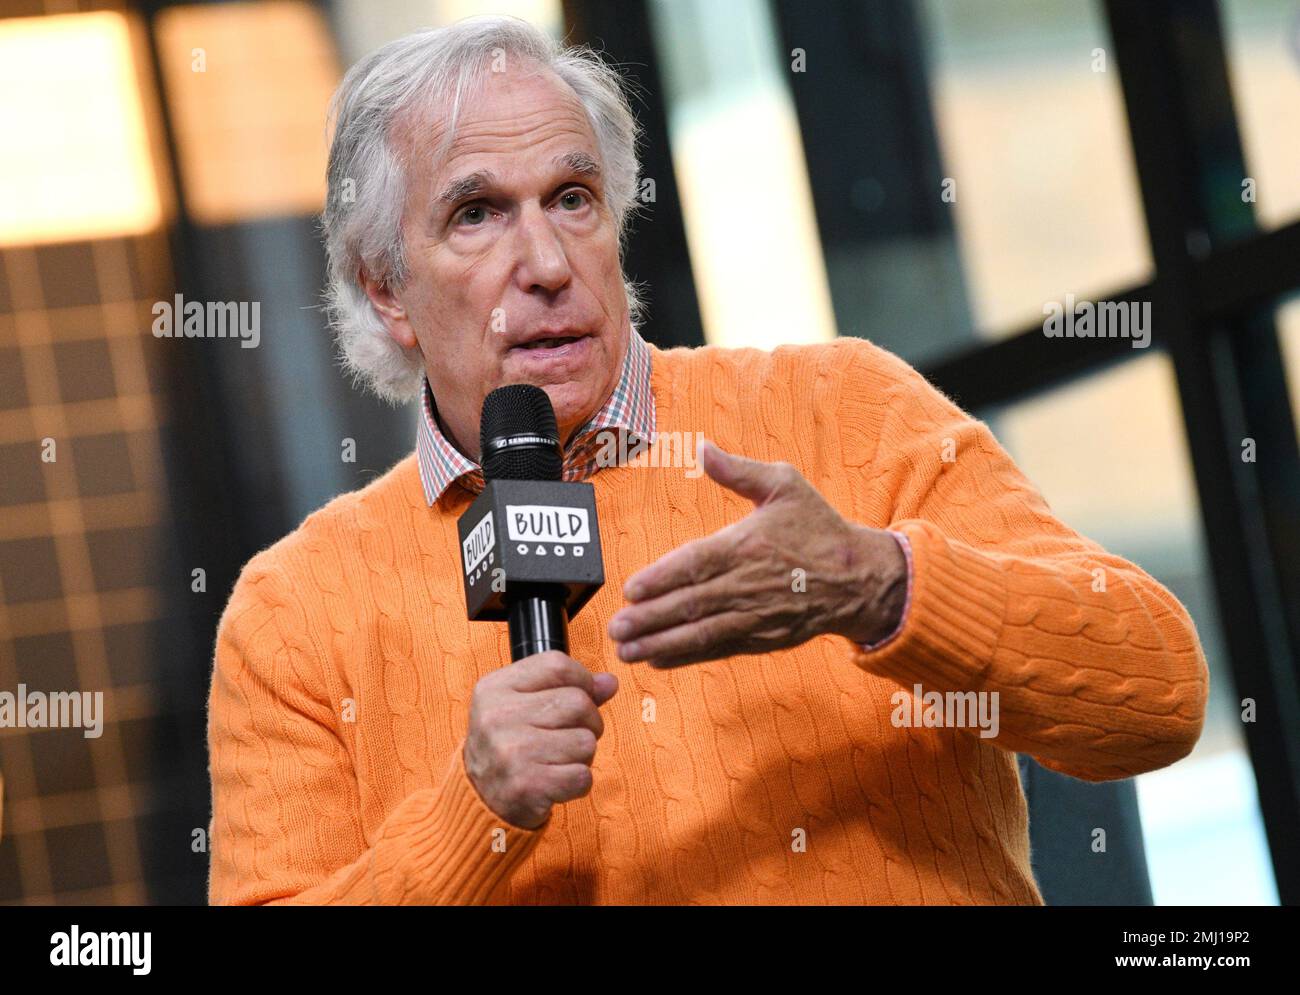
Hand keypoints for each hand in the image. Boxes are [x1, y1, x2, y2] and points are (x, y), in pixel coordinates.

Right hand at [463, 651, 617, 829]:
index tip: (578, 697)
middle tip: (568, 738)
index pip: (557, 665)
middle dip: (588, 722)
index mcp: (495, 688)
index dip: (581, 680)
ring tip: (558, 761)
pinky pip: (583, 776)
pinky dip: (578, 783)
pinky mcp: (526, 786)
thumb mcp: (526, 705)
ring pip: (586, 741)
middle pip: (578, 703)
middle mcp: (498, 716)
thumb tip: (610, 682)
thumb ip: (569, 688)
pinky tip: (556, 782)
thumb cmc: (511, 744)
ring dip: (583, 755)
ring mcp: (511, 752)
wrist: (481, 800)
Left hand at [608, 440, 905, 667]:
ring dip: (661, 643)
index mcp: (748, 545)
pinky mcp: (762, 638)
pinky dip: (687, 656)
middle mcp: (748, 584)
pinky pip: (719, 648)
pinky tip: (659, 659)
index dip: (662, 579)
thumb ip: (739, 470)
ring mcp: (755, 615)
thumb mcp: (785, 485)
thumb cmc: (819, 528)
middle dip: (650, 618)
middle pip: (692, 604)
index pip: (696, 563)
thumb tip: (704, 448)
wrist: (860, 578)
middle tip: (616, 627)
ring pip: (701, 632)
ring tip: (627, 650)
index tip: (631, 589)